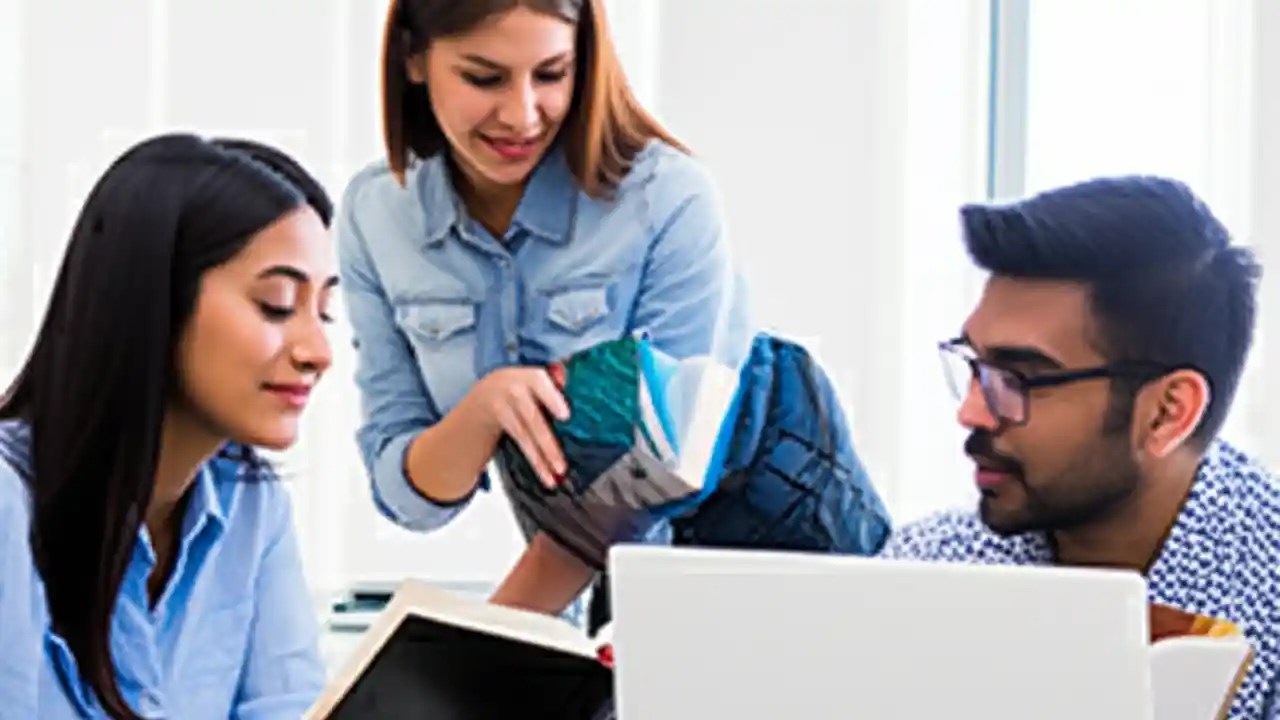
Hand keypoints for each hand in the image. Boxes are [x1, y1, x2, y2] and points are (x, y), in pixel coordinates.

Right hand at [465, 366, 569, 487]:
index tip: (565, 416)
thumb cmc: (524, 387)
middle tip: (561, 465)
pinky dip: (534, 461)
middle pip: (532, 418)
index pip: (539, 382)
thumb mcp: (536, 379)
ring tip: (555, 476)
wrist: (484, 394)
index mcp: (528, 375)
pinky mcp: (499, 423)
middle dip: (547, 443)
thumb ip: (555, 381)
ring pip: (524, 436)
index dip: (551, 398)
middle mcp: (512, 389)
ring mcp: (502, 407)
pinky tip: (545, 475)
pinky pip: (519, 444)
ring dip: (540, 459)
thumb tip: (570, 380)